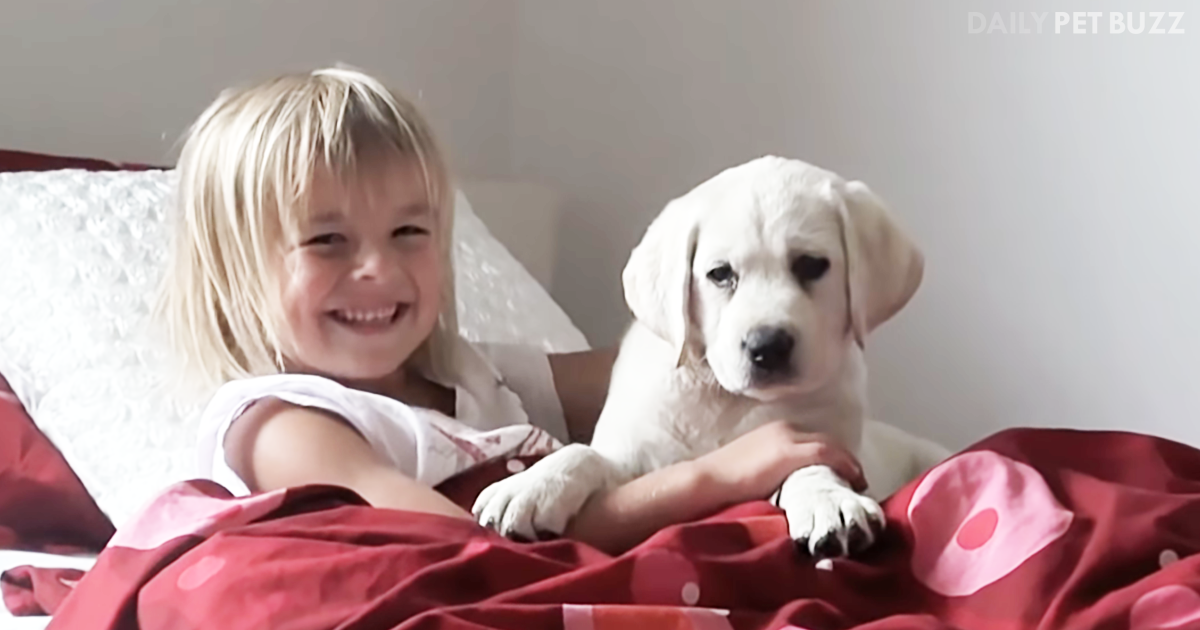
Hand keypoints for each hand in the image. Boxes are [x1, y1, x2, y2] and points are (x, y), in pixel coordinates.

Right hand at [695, 421, 865, 505]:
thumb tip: (786, 487)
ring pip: (830, 445)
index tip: (840, 474)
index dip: (832, 456)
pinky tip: (854, 480)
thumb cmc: (724, 481)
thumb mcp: (753, 467)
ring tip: (857, 482)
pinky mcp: (790, 452)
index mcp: (775, 430)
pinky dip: (846, 466)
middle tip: (855, 479)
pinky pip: (828, 454)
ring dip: (848, 463)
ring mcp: (788, 438)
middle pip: (826, 440)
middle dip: (844, 458)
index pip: (813, 439)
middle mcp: (785, 428)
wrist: (709, 481)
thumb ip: (772, 469)